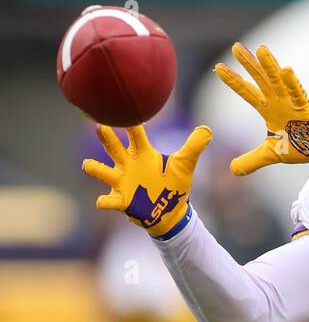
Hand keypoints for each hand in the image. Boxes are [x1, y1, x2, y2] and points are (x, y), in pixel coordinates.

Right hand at [82, 123, 211, 235]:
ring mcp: (122, 181)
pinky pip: (110, 200)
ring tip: (87, 165)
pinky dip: (105, 201)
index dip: (131, 123)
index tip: (124, 109)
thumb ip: (194, 147)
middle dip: (106, 138)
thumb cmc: (174, 184)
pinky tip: (101, 202)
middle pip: (114, 148)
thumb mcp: (185, 165)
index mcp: (142, 153)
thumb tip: (207, 129)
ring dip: (95, 169)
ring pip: (105, 172)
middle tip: (99, 126)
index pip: (135, 134)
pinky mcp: (122, 200)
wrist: (171, 212)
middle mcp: (128, 164)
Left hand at [214, 43, 308, 175]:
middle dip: (248, 64)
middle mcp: (277, 101)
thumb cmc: (300, 145)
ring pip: (277, 81)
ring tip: (260, 49)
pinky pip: (298, 93)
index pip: (247, 92)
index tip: (218, 68)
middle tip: (235, 48)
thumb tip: (232, 170)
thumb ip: (252, 160)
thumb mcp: (270, 154)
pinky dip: (292, 82)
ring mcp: (291, 102)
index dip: (233, 81)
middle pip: (259, 80)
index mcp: (268, 109)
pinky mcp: (305, 107)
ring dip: (269, 65)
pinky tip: (286, 70)